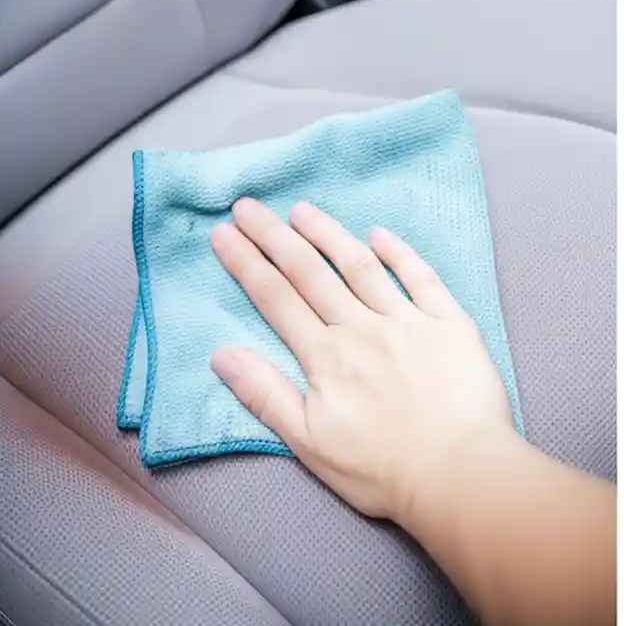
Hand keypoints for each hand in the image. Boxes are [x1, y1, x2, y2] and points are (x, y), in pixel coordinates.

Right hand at [208, 198, 515, 521]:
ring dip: (327, 234)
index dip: (246, 263)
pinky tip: (379, 234)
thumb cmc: (381, 470)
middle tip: (248, 206)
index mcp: (324, 357)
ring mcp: (408, 323)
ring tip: (301, 209)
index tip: (223, 234)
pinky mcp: (450, 327)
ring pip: (359, 266)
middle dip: (273, 236)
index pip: (275, 298)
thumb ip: (264, 394)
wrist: (462, 478)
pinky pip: (421, 279)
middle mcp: (361, 329)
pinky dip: (399, 253)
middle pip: (309, 272)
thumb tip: (221, 354)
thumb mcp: (308, 442)